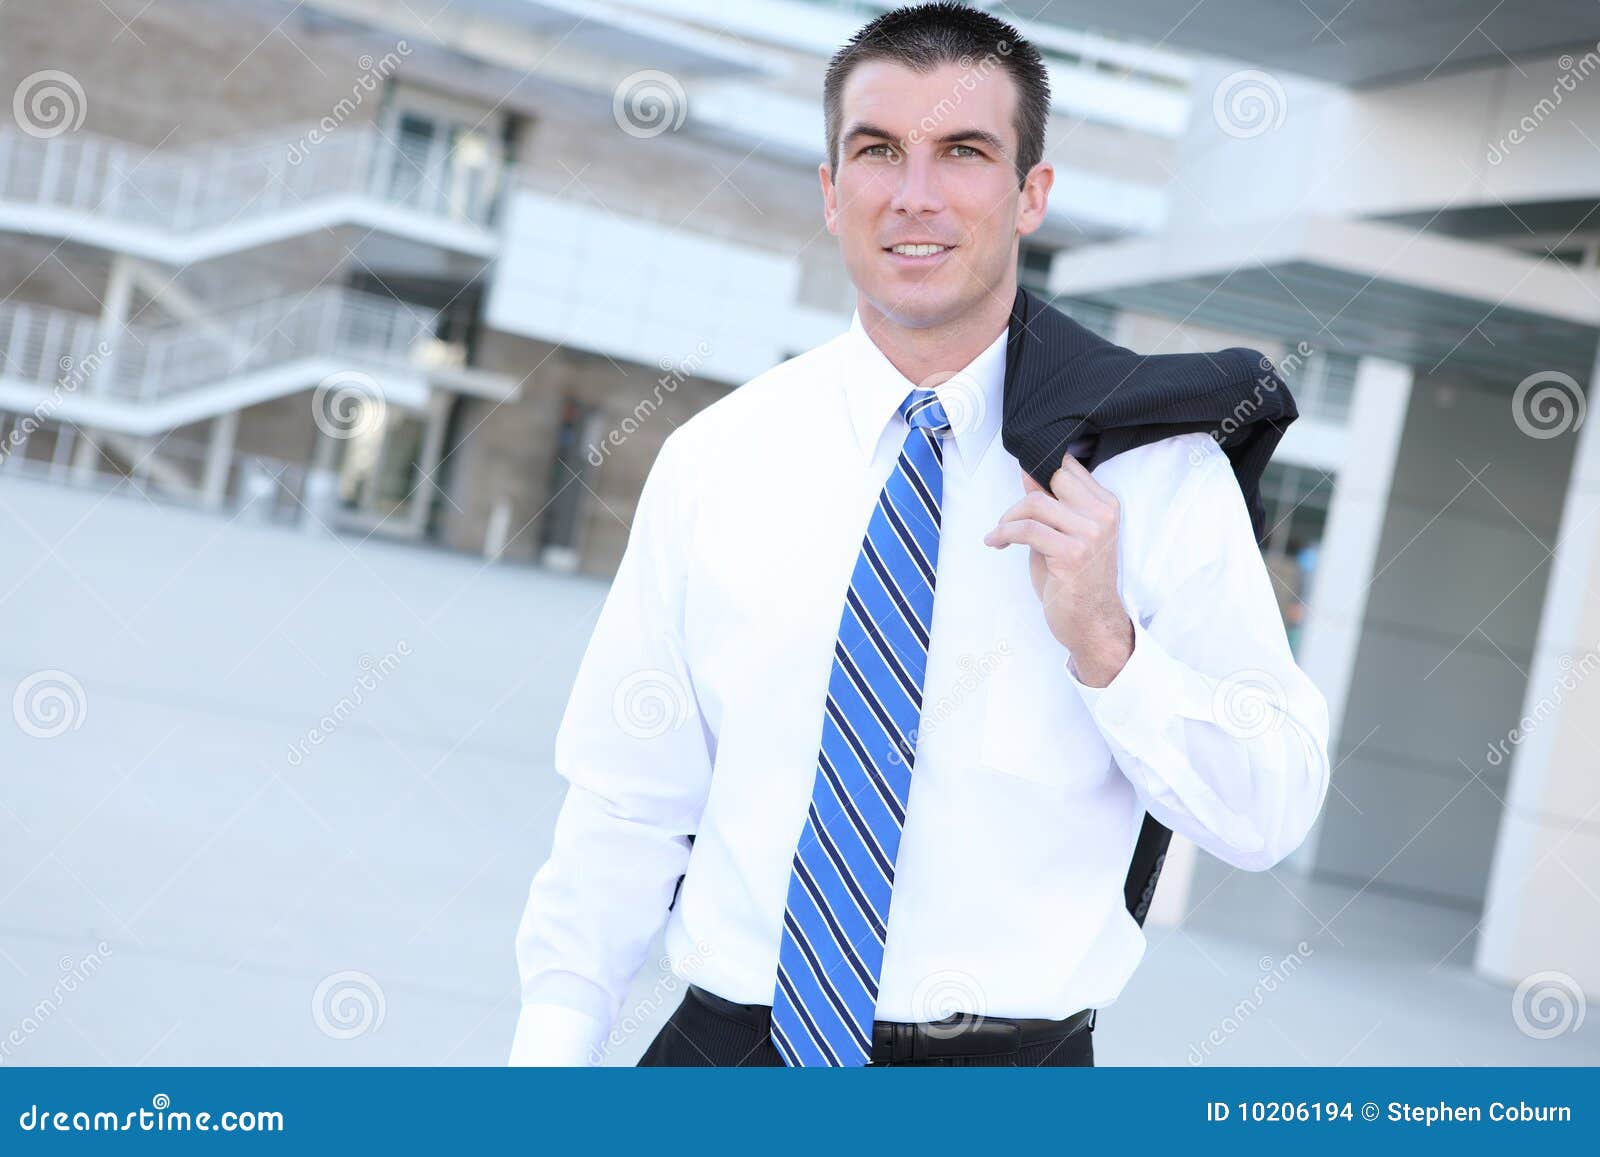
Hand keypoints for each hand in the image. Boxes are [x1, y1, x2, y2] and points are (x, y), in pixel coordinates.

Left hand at [982, 453, 1133, 686]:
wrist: (1091, 622)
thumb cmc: (1075, 580)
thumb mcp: (1063, 533)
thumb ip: (1051, 503)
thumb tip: (1027, 471)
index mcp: (1105, 505)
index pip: (1069, 467)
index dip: (1039, 468)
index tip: (1019, 483)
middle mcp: (1102, 515)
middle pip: (1053, 476)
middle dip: (1023, 494)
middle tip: (1008, 517)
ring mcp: (1090, 534)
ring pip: (1035, 503)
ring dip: (1008, 518)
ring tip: (999, 534)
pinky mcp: (1072, 553)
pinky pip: (1027, 530)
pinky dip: (1003, 534)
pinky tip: (995, 543)